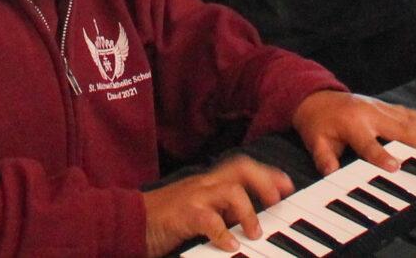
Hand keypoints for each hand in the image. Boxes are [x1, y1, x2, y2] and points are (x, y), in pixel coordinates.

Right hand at [142, 154, 291, 254]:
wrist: (128, 221)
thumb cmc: (165, 220)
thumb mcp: (199, 212)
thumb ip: (221, 212)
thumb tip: (248, 221)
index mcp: (208, 183)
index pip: (243, 168)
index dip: (267, 174)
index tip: (287, 185)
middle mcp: (203, 184)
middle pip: (241, 168)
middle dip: (265, 181)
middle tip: (279, 198)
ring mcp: (192, 197)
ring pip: (230, 190)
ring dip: (248, 211)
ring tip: (255, 233)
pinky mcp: (182, 216)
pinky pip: (208, 220)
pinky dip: (223, 234)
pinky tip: (230, 247)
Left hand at [290, 90, 415, 175]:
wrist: (317, 97)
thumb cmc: (317, 123)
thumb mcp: (315, 142)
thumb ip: (324, 158)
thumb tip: (330, 173)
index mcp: (352, 125)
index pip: (369, 145)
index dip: (381, 156)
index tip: (396, 167)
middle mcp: (370, 114)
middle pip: (399, 129)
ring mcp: (380, 108)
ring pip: (409, 119)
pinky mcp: (385, 106)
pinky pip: (408, 112)